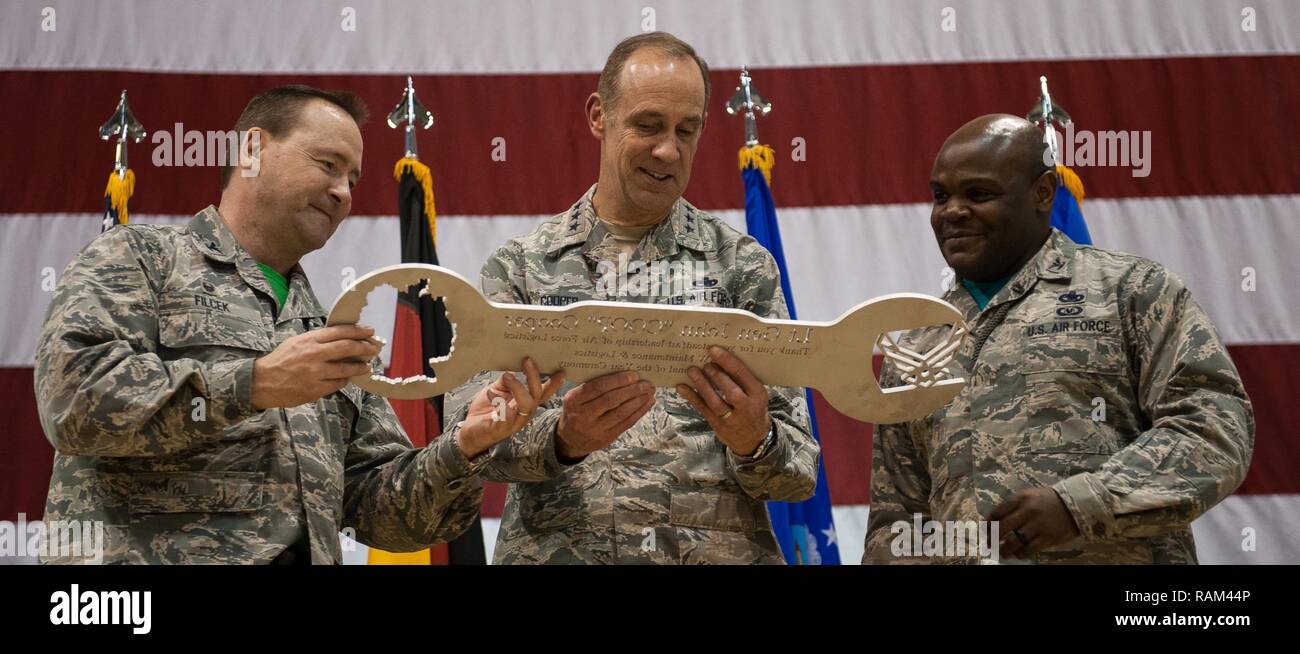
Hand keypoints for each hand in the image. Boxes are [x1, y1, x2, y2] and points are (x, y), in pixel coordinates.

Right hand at [252, 324, 380, 408]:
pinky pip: (337, 384)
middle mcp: (314, 355)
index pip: (339, 332)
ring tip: (366, 366)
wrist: (262, 382)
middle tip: (373, 348)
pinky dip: (344, 380)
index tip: (369, 331)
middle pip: (347, 348)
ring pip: (346, 369)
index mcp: (309, 340)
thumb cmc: (280, 360)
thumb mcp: (296, 342)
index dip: (358, 331)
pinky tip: (347, 378)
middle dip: (364, 347)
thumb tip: (340, 338)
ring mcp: (316, 373)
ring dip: (359, 367)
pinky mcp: (315, 389)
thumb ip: (317, 340)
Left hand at [457, 358, 565, 457]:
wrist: (470, 431)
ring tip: (507, 376)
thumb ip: (506, 381)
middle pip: (537, 395)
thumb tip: (512, 368)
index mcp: (525, 402)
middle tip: (527, 361)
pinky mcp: (501, 428)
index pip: (543, 392)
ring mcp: (514, 422)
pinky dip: (498, 401)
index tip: (561, 371)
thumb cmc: (486, 409)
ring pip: (526, 405)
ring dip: (518, 388)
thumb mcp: (497, 389)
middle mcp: (524, 412)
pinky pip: (505, 415)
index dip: (553, 383)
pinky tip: (491, 393)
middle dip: (534, 377)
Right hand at [556, 371, 655, 459]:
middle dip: (631, 390)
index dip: (617, 380)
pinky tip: (647, 403)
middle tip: (645, 383)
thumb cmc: (576, 411)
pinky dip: (639, 412)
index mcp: (574, 400)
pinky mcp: (607, 438)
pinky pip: (626, 423)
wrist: (570, 439)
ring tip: (649, 392)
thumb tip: (620, 372)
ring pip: (621, 412)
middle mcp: (582, 415)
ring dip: (638, 401)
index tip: (633, 375)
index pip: (598, 388)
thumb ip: (591, 385)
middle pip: (611, 400)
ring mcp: (595, 429)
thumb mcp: (575, 397)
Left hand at [676, 346, 771, 455]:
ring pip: (715, 402)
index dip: (727, 361)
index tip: (714, 350)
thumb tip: (719, 357)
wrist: (753, 438)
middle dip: (716, 375)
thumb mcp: (755, 392)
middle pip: (730, 391)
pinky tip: (682, 387)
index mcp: (757, 394)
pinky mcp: (717, 425)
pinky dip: (692, 397)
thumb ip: (742, 378)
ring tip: (692, 371)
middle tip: (706, 364)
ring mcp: (731, 418)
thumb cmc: (752, 407)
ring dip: (702, 385)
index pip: (742, 375)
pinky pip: (703, 409)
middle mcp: (746, 407)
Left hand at [989, 487, 1081, 559]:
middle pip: (1003, 528)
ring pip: (1014, 541)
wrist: (1075, 504)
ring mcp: (1038, 525)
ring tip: (1002, 553)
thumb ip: (1014, 504)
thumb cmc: (1048, 500)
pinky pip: (1029, 549)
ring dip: (1004, 550)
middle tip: (989, 544)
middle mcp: (1027, 511)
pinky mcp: (1048, 538)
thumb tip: (996, 518)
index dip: (988, 523)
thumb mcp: (1030, 495)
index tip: (985, 529)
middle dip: (992, 538)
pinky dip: (1020, 554)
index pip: (998, 512)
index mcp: (1021, 498)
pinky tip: (1018, 554)